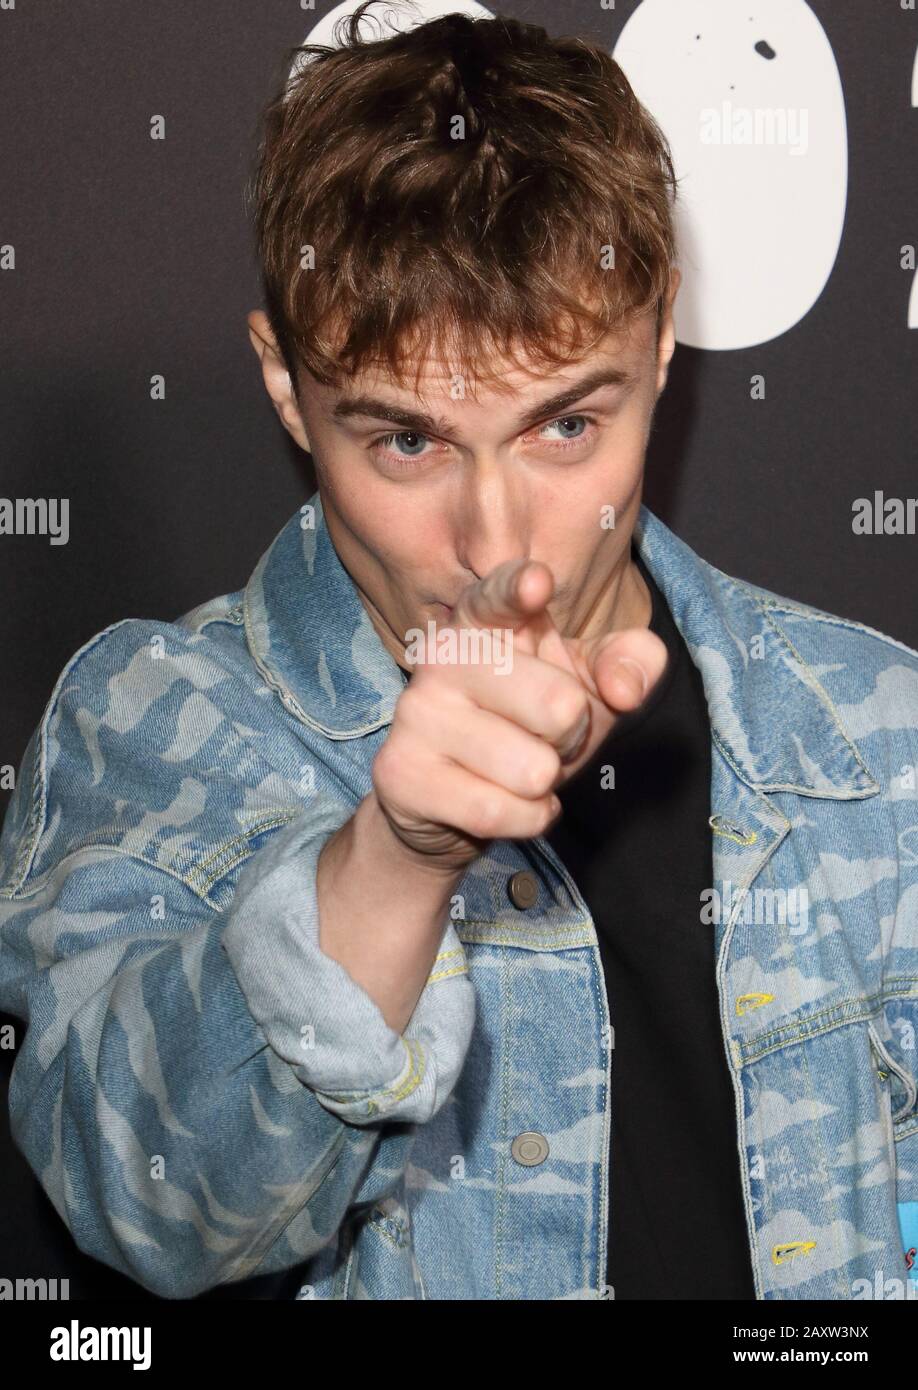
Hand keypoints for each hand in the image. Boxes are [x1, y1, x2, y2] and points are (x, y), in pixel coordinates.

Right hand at [371, 557, 668, 874]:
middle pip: (560, 707)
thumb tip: (624, 688)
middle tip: (539, 737)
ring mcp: (416, 712)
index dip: (518, 590)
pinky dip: (524, 819)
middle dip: (570, 739)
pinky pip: (497, 812)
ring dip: (543, 785)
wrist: (453, 806)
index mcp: (485, 620)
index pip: (500, 595)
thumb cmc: (529, 729)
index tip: (537, 583)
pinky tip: (507, 805)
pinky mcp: (401, 771)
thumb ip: (632, 664)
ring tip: (515, 771)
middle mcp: (443, 654)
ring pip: (532, 770)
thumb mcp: (591, 687)